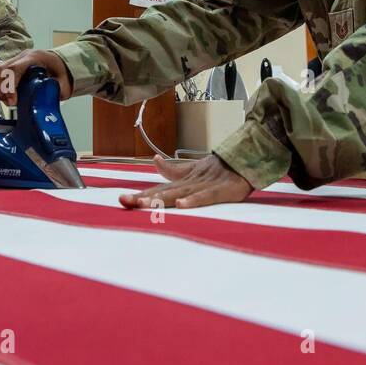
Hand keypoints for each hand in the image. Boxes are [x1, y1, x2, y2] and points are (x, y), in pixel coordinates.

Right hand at [0, 50, 71, 106]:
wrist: (60, 63)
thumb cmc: (60, 70)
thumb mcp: (63, 82)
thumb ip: (58, 92)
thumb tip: (49, 102)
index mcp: (34, 58)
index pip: (14, 69)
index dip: (10, 85)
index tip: (13, 101)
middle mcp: (22, 56)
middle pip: (1, 69)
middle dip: (1, 89)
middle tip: (10, 102)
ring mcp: (15, 59)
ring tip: (6, 100)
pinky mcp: (11, 65)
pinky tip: (3, 95)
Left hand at [119, 154, 253, 209]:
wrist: (243, 161)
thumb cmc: (218, 170)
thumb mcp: (192, 169)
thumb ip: (173, 169)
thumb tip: (154, 160)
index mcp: (181, 182)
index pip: (156, 190)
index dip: (139, 194)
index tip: (121, 199)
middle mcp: (188, 184)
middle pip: (162, 192)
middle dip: (143, 197)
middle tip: (125, 201)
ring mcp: (203, 187)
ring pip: (178, 194)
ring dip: (160, 199)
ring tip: (143, 204)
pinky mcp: (220, 191)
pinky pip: (205, 197)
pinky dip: (193, 200)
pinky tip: (181, 204)